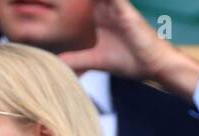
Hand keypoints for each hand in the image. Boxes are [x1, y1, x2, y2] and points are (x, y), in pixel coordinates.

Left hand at [59, 0, 198, 93]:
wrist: (155, 65)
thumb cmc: (130, 61)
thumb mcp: (96, 60)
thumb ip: (76, 59)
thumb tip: (55, 64)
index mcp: (97, 16)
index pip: (78, 2)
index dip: (63, 2)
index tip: (44, 0)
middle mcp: (105, 7)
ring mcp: (114, 5)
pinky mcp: (123, 8)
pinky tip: (84, 1)